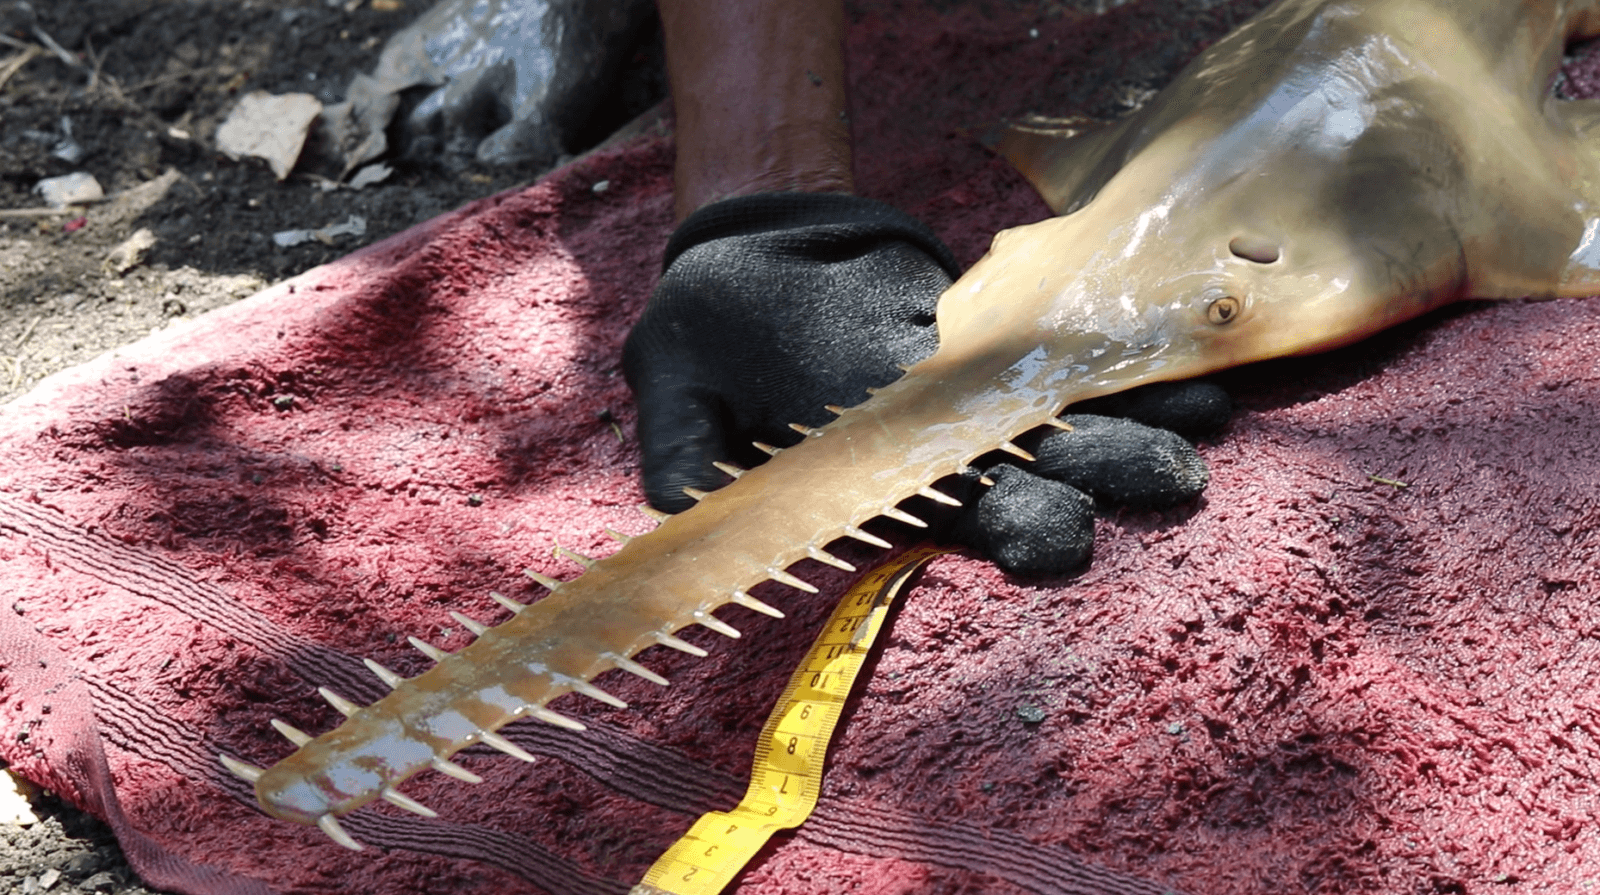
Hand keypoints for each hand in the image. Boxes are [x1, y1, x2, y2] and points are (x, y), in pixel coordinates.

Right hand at [623, 192, 1229, 573]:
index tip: (1064, 531)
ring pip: (1053, 416)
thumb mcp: (670, 381)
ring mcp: (961, 394)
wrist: (759, 247)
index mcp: (858, 468)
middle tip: (1175, 478)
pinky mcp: (986, 345)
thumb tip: (681, 511)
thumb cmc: (706, 320)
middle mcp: (922, 445)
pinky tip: (1187, 370)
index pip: (936, 507)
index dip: (1001, 520)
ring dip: (1129, 423)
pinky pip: (1054, 357)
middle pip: (1022, 469)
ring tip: (1203, 423)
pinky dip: (1116, 364)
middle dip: (1096, 475)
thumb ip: (680, 451)